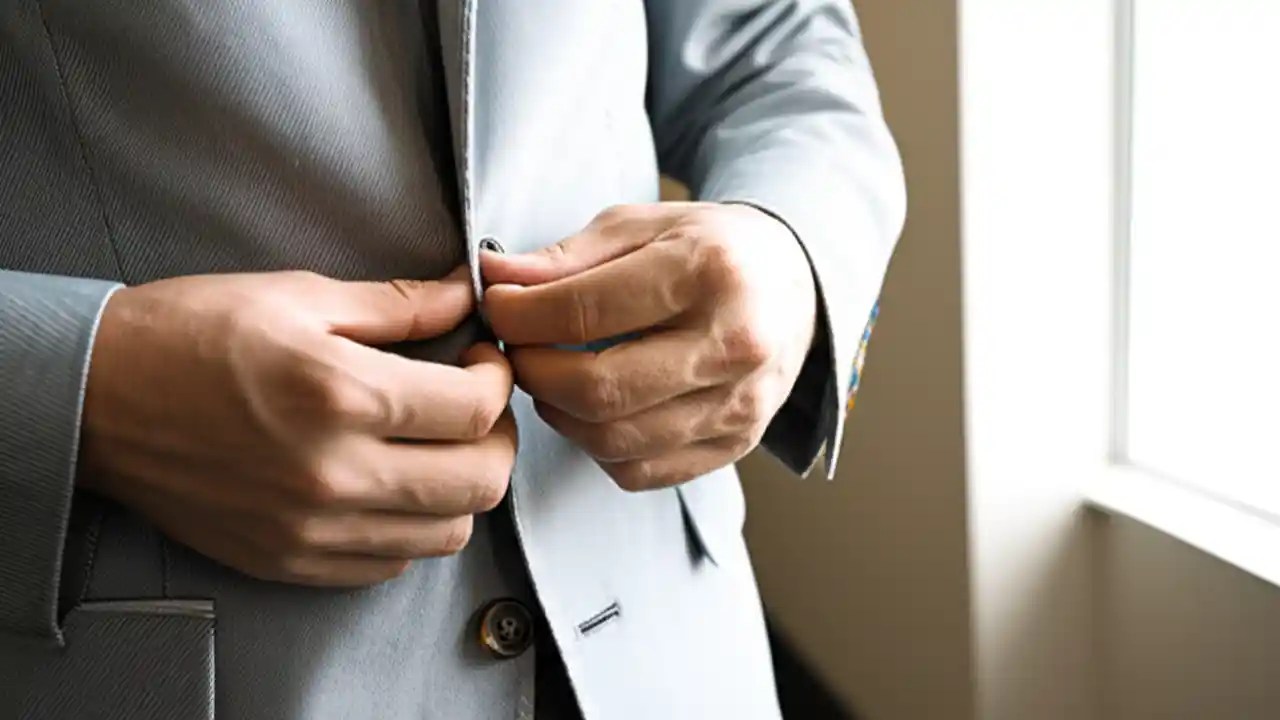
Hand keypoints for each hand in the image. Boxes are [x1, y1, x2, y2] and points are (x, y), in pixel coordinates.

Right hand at [80, 269, 514, 586]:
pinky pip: (391, 563)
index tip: (483, 359)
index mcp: (340, 394)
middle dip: (497, 437)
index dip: (498, 378)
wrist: (97, 399)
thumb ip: (396, 304)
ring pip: (447, 533)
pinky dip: (413, 527)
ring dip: (463, 488)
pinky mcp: (292, 560)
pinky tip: (393, 485)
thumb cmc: (189, 335)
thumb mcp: (297, 294)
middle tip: (476, 404)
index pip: (476, 409)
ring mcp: (313, 527)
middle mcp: (334, 472)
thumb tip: (463, 298)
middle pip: (480, 482)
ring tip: (440, 446)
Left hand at [483, 202, 815, 490]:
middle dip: (533, 372)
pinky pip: (640, 472)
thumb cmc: (709, 248)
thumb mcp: (640, 227)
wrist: (795, 283)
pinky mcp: (736, 444)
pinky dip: (598, 449)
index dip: (519, 315)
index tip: (497, 306)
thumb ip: (564, 257)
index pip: (585, 311)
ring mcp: (741, 404)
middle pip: (598, 389)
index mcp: (710, 271)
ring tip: (550, 376)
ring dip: (559, 413)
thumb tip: (494, 276)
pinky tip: (593, 410)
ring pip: (614, 442)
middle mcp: (734, 344)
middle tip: (516, 349)